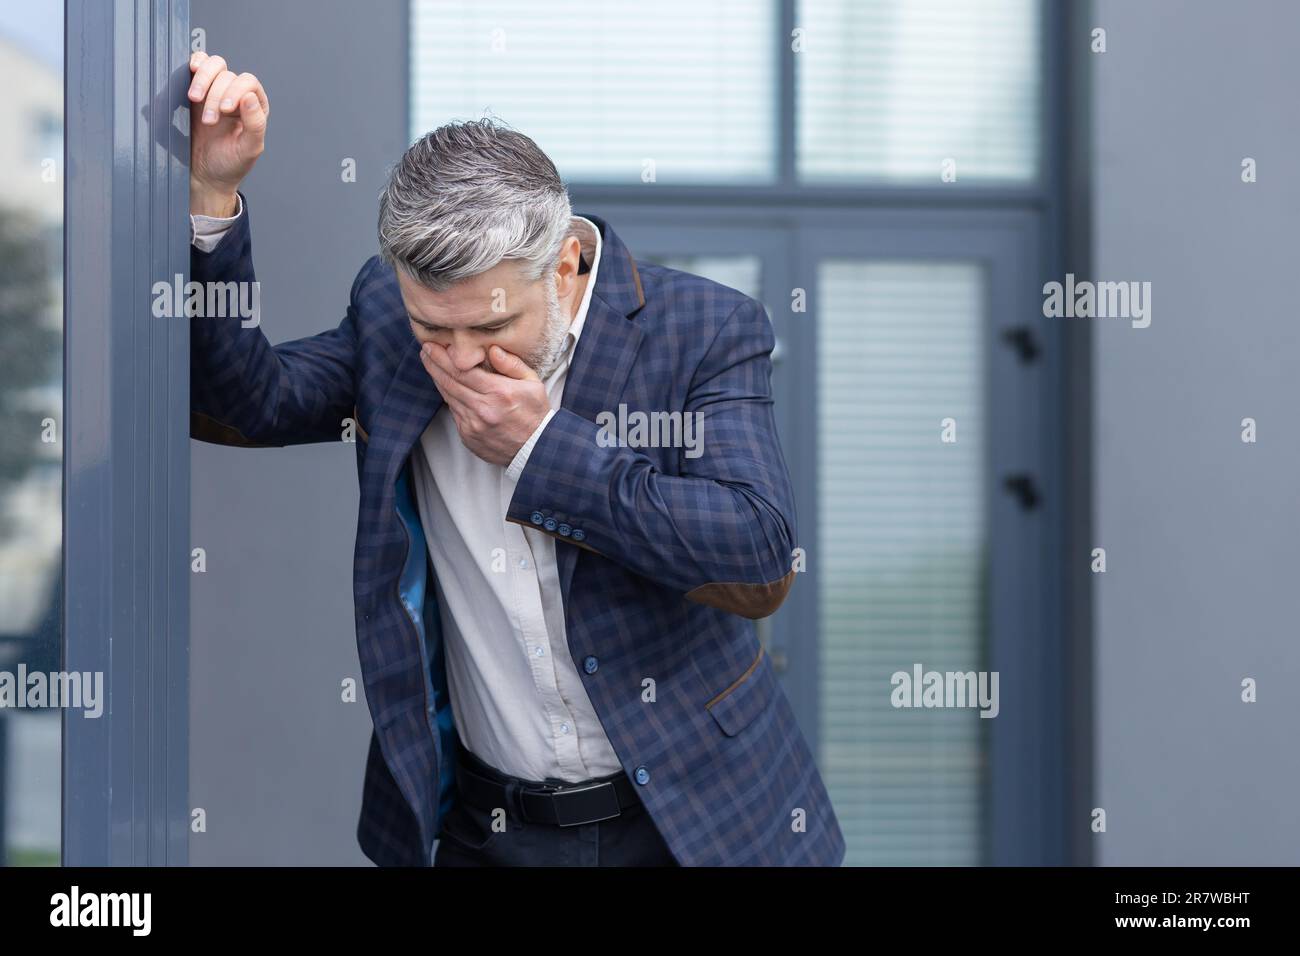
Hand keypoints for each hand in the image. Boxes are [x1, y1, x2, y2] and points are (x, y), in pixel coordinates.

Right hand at [187, 51, 268, 216]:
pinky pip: (198, 66)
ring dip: (202, 79)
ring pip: (213, 65)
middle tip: (208, 120)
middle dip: (215, 95)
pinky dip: (194, 65)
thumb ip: (255, 124)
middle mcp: (237, 95)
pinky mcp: (198, 91)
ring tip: (193, 99)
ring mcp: (216, 91)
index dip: (235, 91)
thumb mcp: (249, 149)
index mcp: (255, 107)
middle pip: (227, 75)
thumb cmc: (230, 163)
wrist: (206, 174)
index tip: (224, 110)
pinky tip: (189, 72)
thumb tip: (250, 97)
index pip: (248, 83)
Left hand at [420, 343, 549, 466]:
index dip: (443, 357)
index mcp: (499, 393)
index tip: (432, 345)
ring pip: (448, 397)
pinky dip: (448, 397)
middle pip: (450, 382)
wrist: (536, 449)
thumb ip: (512, 364)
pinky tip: (447, 386)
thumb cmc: (535, 414)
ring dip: (438, 379)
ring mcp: (473, 425)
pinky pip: (454, 412)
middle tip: (425, 351)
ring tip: (431, 365)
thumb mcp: (533, 384)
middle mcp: (483, 409)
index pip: (462, 370)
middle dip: (434, 364)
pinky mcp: (468, 436)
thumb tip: (492, 349)